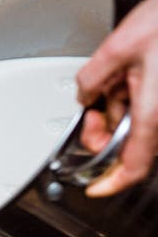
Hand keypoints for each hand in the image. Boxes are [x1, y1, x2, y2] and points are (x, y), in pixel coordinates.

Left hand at [76, 0, 157, 196]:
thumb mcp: (117, 48)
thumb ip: (91, 80)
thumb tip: (85, 95)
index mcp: (153, 114)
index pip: (131, 167)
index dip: (109, 183)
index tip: (93, 188)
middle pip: (129, 146)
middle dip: (103, 132)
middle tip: (92, 110)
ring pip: (137, 126)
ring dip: (118, 111)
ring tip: (117, 80)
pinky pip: (147, 110)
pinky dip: (131, 100)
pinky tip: (130, 77)